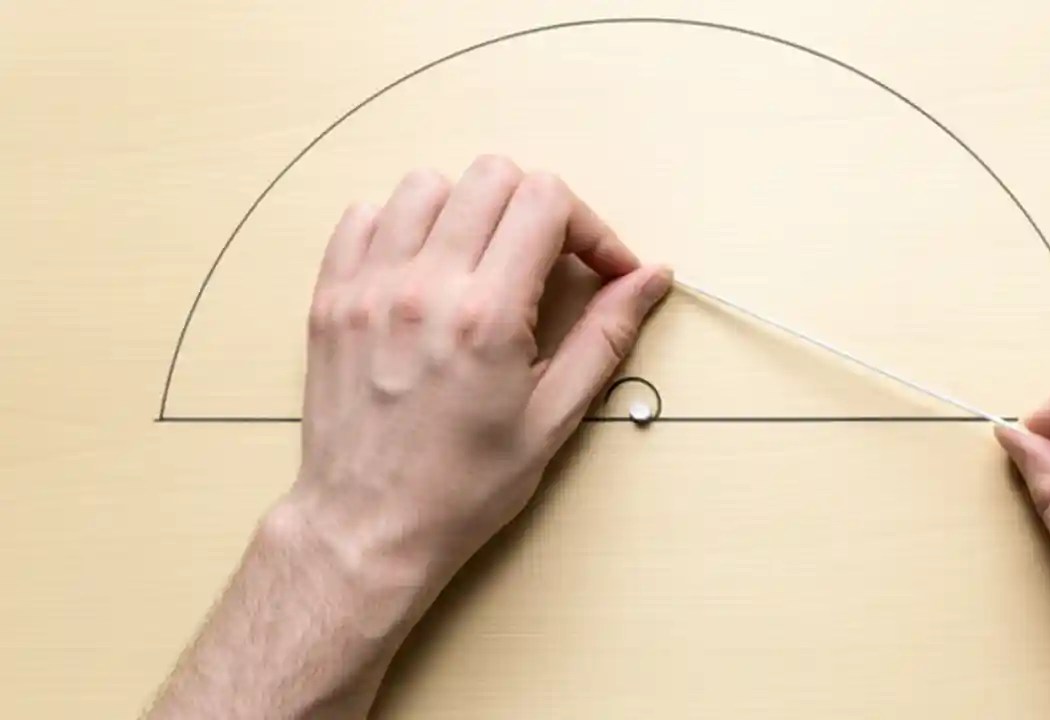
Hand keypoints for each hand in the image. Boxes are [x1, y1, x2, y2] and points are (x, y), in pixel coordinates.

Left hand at [284, 155, 670, 591]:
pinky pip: (364, 215)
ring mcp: (368, 286)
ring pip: (426, 183)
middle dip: (536, 208)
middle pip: (492, 175)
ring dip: (468, 209)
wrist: (368, 528)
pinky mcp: (331, 297)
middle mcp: (423, 286)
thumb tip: (651, 277)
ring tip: (483, 262)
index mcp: (487, 315)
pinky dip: (404, 224)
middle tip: (546, 263)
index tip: (599, 268)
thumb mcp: (553, 418)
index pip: (546, 200)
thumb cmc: (465, 487)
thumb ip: (605, 336)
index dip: (589, 225)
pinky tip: (426, 269)